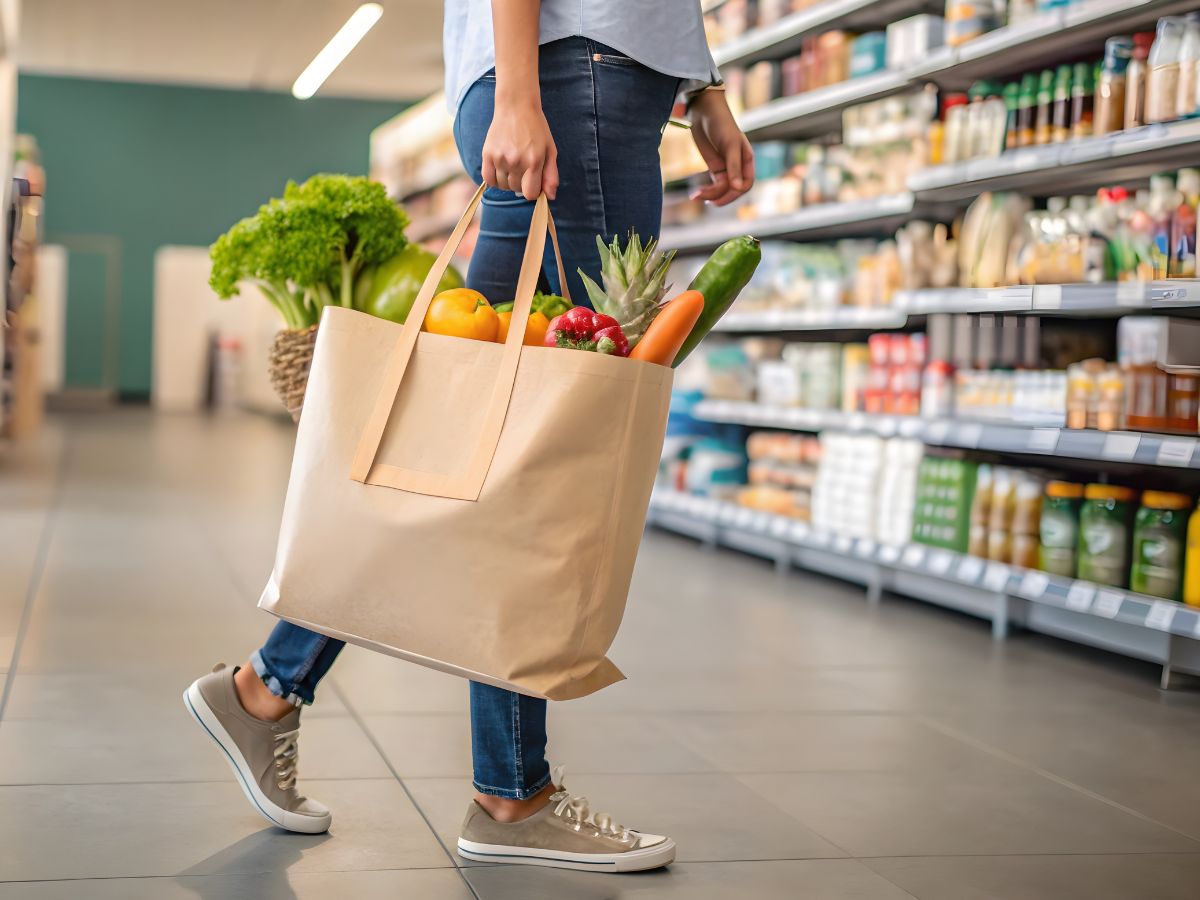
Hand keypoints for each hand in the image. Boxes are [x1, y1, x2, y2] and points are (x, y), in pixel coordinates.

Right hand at [482, 99, 558, 200]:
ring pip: (503, 186)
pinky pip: (488, 179)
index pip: (530, 194)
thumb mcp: (550, 149)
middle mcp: (516, 161)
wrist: (516, 106)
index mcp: (534, 161)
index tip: (532, 181)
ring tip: (512, 165)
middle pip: (516, 190)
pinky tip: (501, 169)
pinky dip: (494, 179)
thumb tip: (550, 197)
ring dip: (508, 181)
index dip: (532, 190)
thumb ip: (551, 175)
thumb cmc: (536, 128)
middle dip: (521, 183)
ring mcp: (500, 158)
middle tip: (523, 168)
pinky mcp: (487, 154)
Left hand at [689, 90, 754, 205]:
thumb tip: (737, 188)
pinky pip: (714, 185)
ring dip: (711, 195)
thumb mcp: (729, 145)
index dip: (736, 192)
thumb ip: (733, 166)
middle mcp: (738, 166)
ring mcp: (726, 168)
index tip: (722, 193)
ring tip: (696, 196)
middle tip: (707, 201)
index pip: (746, 184)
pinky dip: (707, 191)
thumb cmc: (722, 124)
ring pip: (722, 189)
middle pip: (734, 190)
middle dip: (722, 196)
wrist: (705, 112)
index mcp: (747, 160)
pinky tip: (697, 194)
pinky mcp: (715, 168)